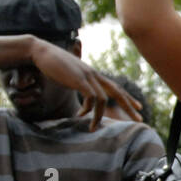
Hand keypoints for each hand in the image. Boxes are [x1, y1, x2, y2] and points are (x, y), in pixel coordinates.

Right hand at [27, 38, 142, 130]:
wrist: (40, 52)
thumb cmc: (53, 64)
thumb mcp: (70, 74)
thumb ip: (79, 82)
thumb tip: (82, 91)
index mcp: (93, 74)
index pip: (115, 86)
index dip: (127, 97)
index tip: (138, 106)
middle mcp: (94, 74)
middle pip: (117, 91)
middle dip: (129, 106)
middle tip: (139, 119)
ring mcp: (87, 76)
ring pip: (103, 99)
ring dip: (99, 116)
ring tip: (93, 128)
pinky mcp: (78, 80)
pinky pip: (91, 97)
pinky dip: (88, 110)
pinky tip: (79, 116)